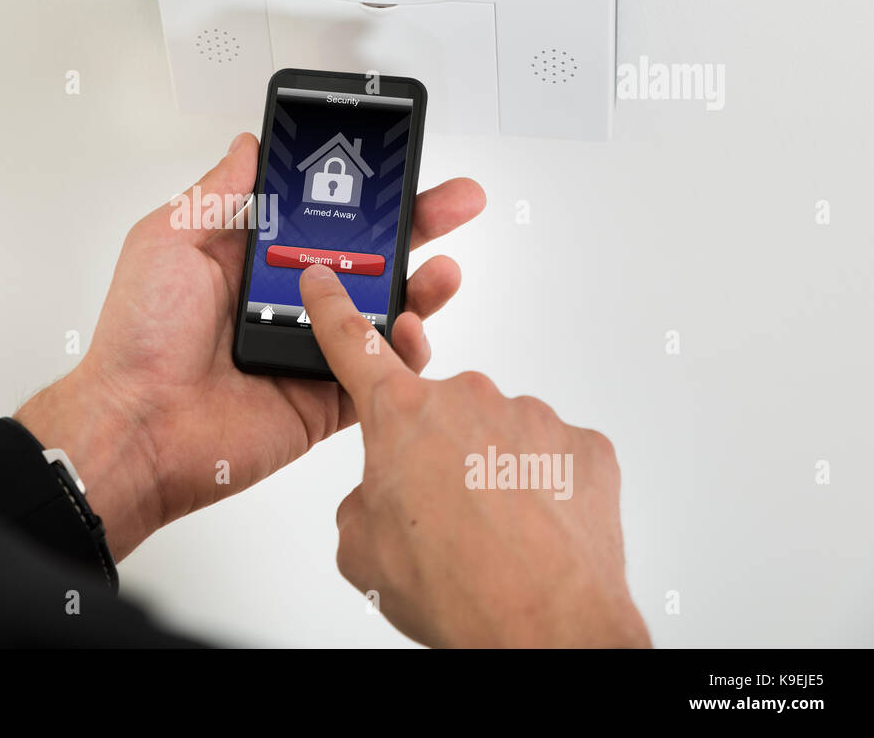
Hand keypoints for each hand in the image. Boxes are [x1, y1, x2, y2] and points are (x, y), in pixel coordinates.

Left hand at [16, 132, 484, 559]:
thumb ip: (218, 195)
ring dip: (421, 286)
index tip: (399, 161)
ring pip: (384, 312)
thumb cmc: (139, 337)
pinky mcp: (325, 398)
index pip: (324, 213)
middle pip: (369, 255)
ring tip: (441, 269)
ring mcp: (311, 349)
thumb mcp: (168, 241)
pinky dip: (404, 354)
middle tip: (456, 201)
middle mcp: (289, 300)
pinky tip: (410, 330)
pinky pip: (378, 373)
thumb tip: (249, 146)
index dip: (364, 188)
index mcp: (255, 259)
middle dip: (418, 224)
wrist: (138, 428)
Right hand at [298, 262, 649, 647]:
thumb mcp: (361, 548)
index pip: (352, 346)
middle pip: (436, 412)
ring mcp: (532, 417)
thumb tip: (383, 496)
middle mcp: (467, 399)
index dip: (333, 309)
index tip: (324, 279)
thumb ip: (362, 499)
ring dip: (491, 473)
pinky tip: (535, 532)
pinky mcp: (584, 445)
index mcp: (400, 416)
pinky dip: (542, 488)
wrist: (545, 629)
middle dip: (434, 454)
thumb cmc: (456, 588)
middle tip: (439, 513)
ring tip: (492, 535)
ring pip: (498, 435)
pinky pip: (552, 456)